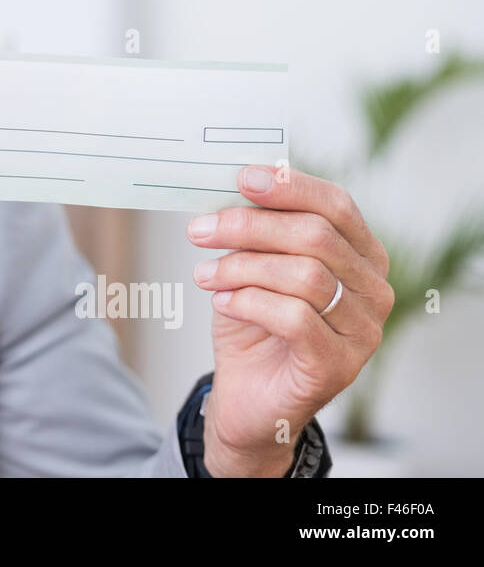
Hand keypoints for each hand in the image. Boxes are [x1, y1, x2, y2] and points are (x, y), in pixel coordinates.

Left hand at [186, 165, 393, 476]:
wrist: (247, 396)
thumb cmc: (253, 323)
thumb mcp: (252, 265)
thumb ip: (256, 229)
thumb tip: (233, 184)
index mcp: (361, 256)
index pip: (337, 206)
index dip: (290, 187)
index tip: (241, 178)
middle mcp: (374, 291)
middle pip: (317, 237)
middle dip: (250, 226)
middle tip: (199, 230)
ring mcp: (364, 332)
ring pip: (306, 276)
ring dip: (242, 268)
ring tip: (204, 275)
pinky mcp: (339, 366)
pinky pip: (296, 318)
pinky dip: (251, 303)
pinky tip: (222, 303)